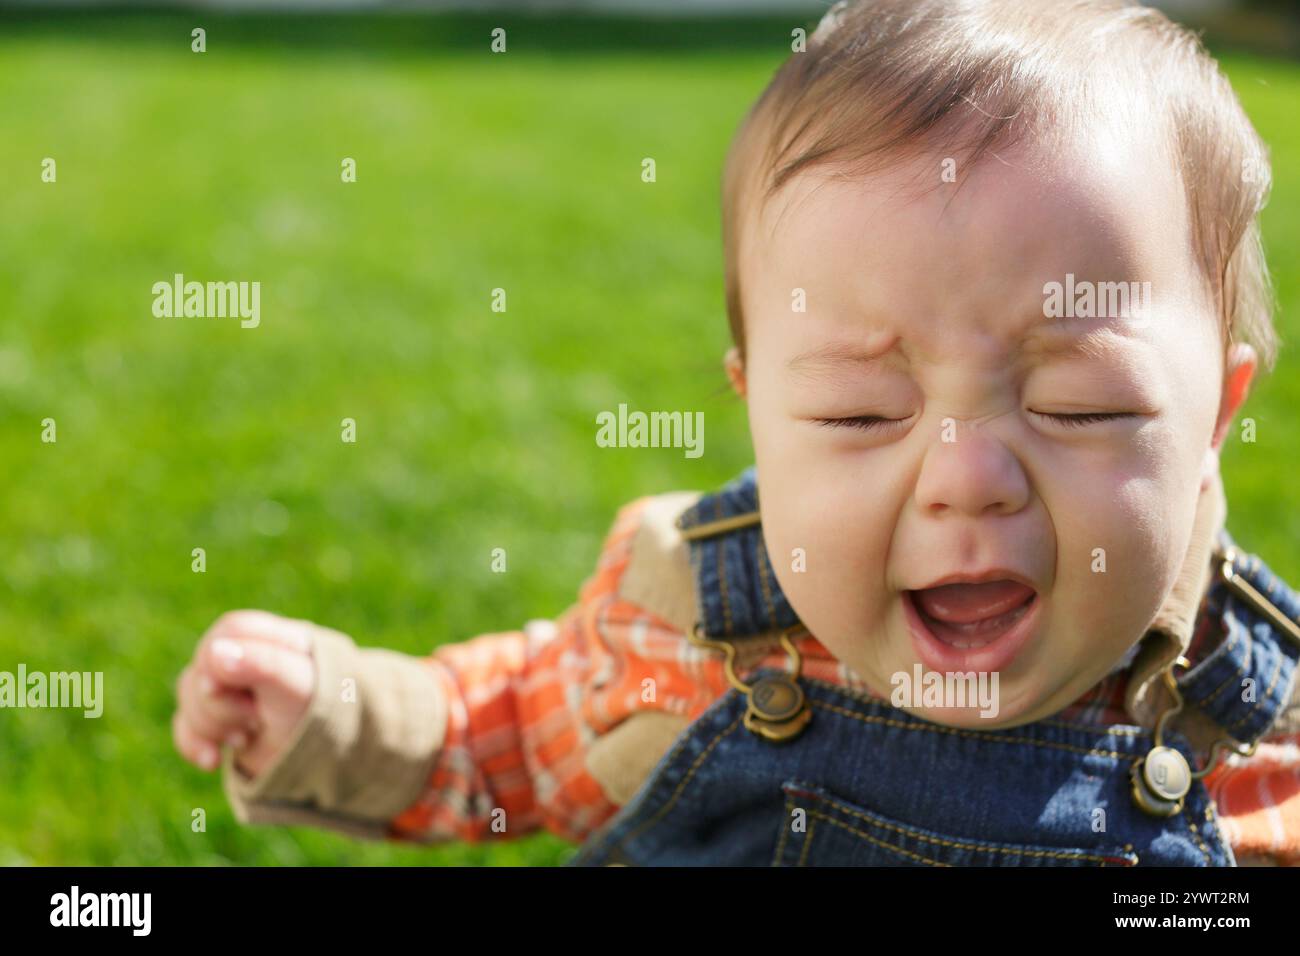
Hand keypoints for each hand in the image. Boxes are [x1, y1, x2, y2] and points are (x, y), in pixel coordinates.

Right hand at [173, 610, 317, 778]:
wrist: (336, 759)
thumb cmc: (322, 712)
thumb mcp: (297, 686)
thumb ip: (262, 665)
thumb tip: (214, 654)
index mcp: (275, 638)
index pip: (231, 631)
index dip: (222, 660)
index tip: (230, 688)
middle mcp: (249, 658)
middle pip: (203, 667)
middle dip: (222, 703)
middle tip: (256, 718)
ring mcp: (232, 689)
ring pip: (190, 697)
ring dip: (213, 725)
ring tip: (248, 736)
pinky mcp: (221, 720)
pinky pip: (185, 726)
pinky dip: (194, 744)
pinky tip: (212, 760)